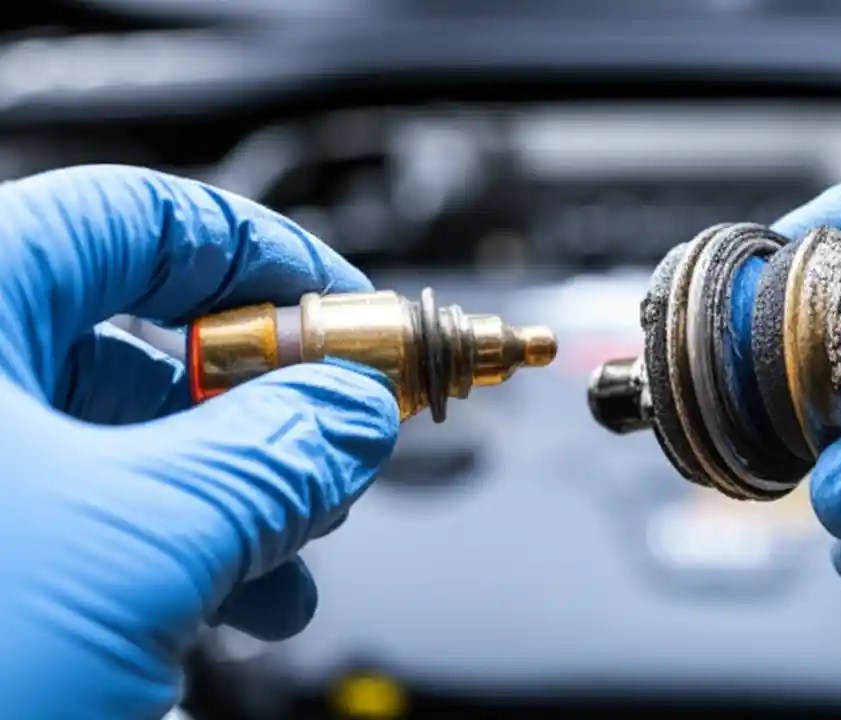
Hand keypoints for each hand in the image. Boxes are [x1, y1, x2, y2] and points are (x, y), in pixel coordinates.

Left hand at [0, 166, 399, 717]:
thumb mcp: (145, 541)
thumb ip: (277, 456)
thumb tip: (356, 411)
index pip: (138, 216)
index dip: (265, 255)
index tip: (349, 317)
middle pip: (140, 337)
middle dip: (264, 401)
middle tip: (334, 445)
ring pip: (123, 443)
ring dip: (234, 493)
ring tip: (294, 555)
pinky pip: (94, 518)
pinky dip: (178, 552)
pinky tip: (229, 607)